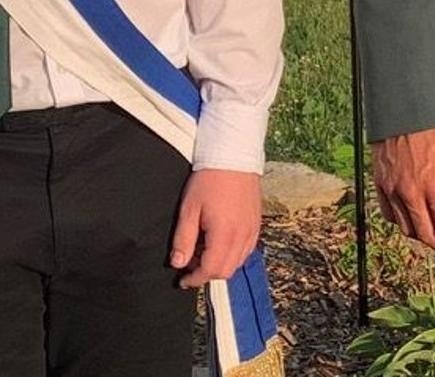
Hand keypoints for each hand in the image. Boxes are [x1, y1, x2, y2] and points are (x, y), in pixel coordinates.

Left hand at [170, 169, 261, 288]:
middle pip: (225, 271)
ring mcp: (252, 231)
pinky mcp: (256, 224)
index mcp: (225, 234)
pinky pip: (246, 250)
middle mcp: (243, 236)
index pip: (211, 270)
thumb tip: (178, 263)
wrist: (233, 155)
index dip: (195, 279)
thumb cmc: (209, 178)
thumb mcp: (189, 208)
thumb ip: (183, 239)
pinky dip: (232, 255)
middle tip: (189, 264)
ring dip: (219, 265)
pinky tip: (219, 242)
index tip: (182, 280)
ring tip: (202, 251)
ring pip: (237, 263)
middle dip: (206, 274)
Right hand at [371, 125, 434, 261]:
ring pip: (407, 228)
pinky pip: (390, 214)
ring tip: (434, 233)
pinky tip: (412, 218)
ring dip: (422, 236)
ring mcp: (394, 190)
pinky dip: (402, 222)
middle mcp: (412, 194)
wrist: (406, 109)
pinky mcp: (381, 184)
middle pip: (426, 235)